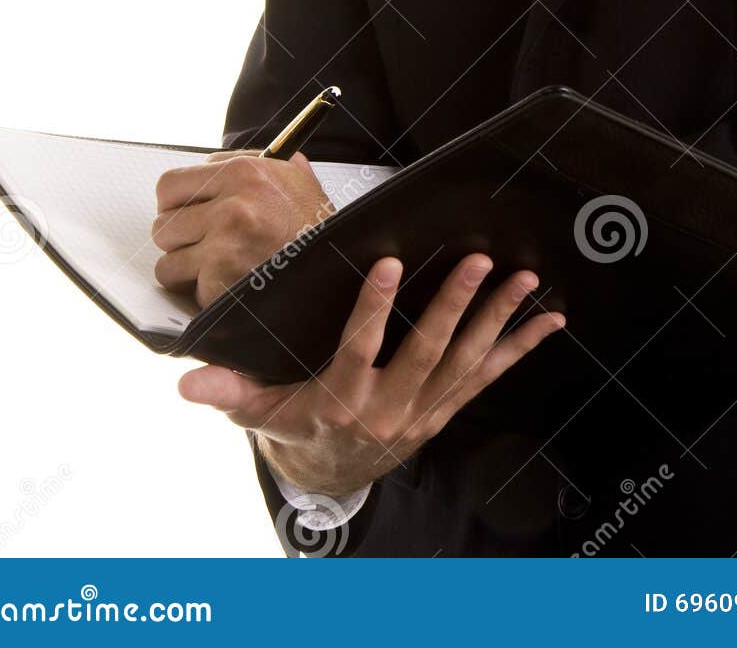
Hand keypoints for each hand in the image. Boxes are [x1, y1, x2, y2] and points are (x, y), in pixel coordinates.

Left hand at [152, 149, 330, 307]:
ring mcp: (225, 242)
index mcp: (245, 170)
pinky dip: (195, 290)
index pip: (171, 184)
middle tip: (204, 245)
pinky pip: (177, 283)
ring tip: (215, 267)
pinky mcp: (221, 278)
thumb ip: (253, 162)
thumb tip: (209, 163)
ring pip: (166, 255)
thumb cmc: (315, 229)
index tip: (192, 216)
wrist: (340, 274)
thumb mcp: (294, 177)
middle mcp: (233, 203)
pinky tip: (224, 285)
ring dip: (185, 266)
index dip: (180, 205)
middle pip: (163, 221)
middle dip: (180, 237)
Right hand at [177, 252, 565, 497]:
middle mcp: (391, 405)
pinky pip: (490, 374)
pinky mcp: (449, 405)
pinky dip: (522, 346)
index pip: (360, 348)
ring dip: (496, 317)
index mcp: (342, 398)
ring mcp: (427, 407)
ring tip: (522, 276)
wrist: (334, 476)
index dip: (375, 308)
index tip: (389, 264)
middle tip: (477, 260)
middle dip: (455, 303)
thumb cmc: (296, 427)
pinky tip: (550, 318)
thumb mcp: (259, 412)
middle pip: (428, 350)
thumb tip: (186, 379)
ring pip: (466, 358)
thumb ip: (229, 392)